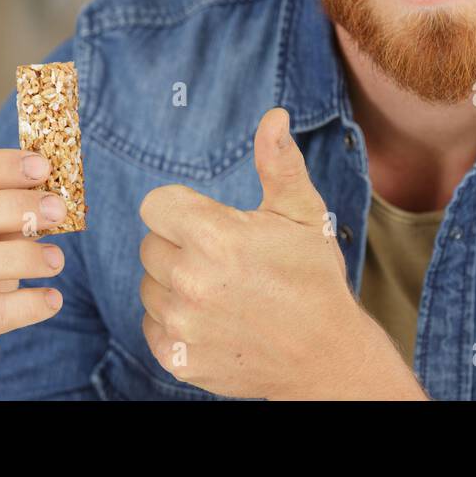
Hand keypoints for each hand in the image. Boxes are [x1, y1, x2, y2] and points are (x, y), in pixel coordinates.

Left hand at [137, 108, 426, 399]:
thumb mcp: (302, 214)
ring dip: (174, 284)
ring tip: (221, 290)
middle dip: (180, 245)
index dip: (181, 209)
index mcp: (215, 236)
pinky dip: (174, 323)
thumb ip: (279, 162)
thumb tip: (274, 116)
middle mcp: (190, 281)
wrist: (326, 356)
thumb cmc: (314, 278)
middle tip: (224, 259)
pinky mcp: (179, 359)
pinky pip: (152, 326)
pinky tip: (212, 318)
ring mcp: (182, 325)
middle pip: (149, 244)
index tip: (209, 221)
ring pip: (149, 286)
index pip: (154, 205)